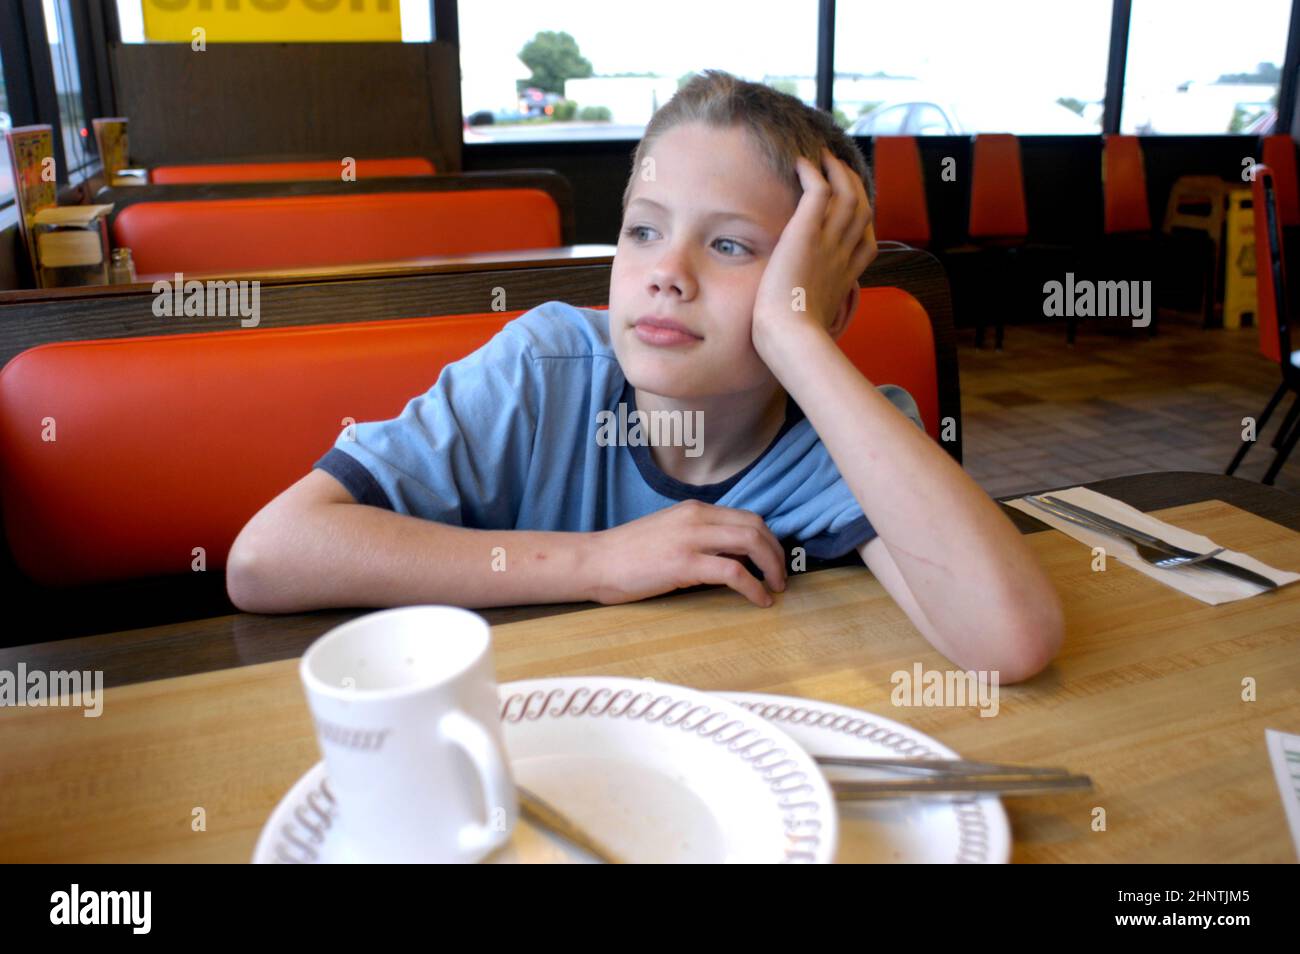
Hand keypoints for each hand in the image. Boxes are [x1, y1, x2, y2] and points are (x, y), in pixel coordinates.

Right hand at [588, 500, 787, 606]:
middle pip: (756, 527)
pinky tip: (759, 599)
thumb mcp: (668, 533)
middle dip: (776, 553)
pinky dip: (753, 587)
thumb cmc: (627, 554)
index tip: (774, 559)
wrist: (595, 561)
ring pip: (751, 543)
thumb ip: (697, 536)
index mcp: (694, 510)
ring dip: (771, 568)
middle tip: (781, 576)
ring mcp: (691, 538)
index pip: (747, 516)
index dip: (768, 539)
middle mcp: (697, 517)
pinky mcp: (684, 563)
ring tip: (775, 588)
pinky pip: (733, 571)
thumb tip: (728, 554)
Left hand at [751, 149, 876, 355]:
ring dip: (839, 172)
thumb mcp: (811, 324)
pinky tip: (803, 163)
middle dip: (855, 187)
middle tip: (841, 170)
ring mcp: (827, 243)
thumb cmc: (793, 338)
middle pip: (862, 211)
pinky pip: (818, 192)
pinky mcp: (806, 234)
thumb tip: (802, 322)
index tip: (852, 210)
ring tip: (825, 157)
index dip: (862, 223)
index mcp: (844, 279)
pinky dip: (814, 174)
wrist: (790, 336)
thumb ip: (811, 314)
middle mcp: (842, 256)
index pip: (866, 243)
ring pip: (847, 196)